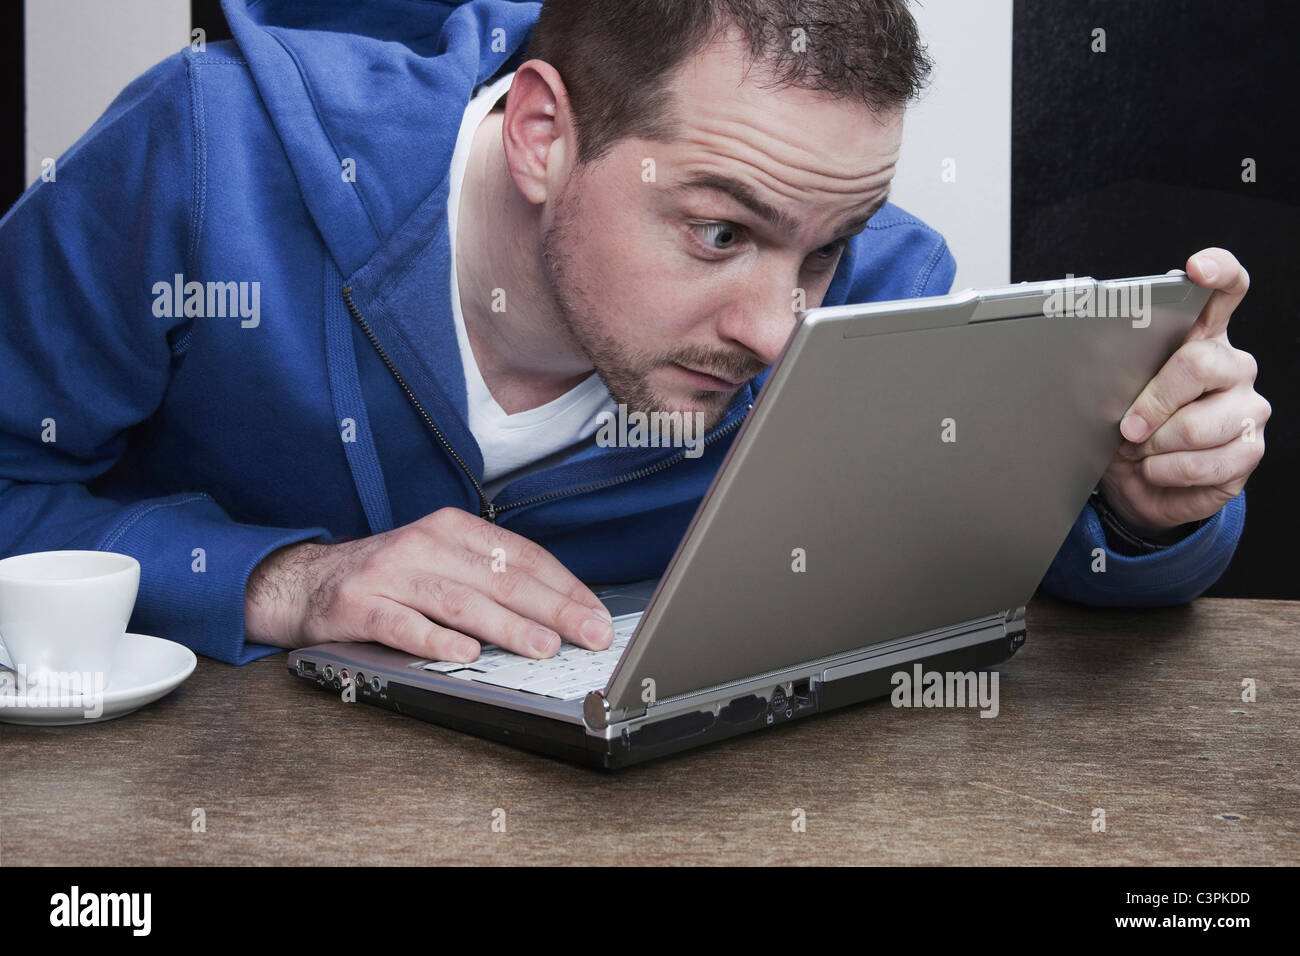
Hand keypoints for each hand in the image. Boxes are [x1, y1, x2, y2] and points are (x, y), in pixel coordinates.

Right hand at [244, 507, 613, 660]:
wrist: (303, 581)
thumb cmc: (386, 577)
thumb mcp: (439, 562)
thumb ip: (488, 578)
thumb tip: (558, 611)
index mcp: (452, 529)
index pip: (521, 556)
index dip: (564, 586)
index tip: (597, 613)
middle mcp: (424, 544)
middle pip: (500, 577)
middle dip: (554, 609)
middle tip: (590, 633)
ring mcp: (390, 573)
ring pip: (460, 601)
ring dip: (506, 626)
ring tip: (543, 647)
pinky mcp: (359, 605)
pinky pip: (403, 625)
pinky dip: (436, 640)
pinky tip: (465, 655)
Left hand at [1098, 248, 1269, 538]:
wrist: (1143, 484)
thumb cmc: (1130, 429)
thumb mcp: (1113, 396)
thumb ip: (1114, 370)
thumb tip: (1091, 365)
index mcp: (1202, 337)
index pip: (1226, 290)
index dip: (1218, 272)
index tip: (1195, 269)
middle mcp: (1232, 366)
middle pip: (1199, 363)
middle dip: (1152, 402)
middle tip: (1126, 427)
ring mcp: (1248, 407)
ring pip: (1198, 425)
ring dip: (1154, 446)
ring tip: (1140, 451)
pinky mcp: (1250, 450)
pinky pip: (1204, 463)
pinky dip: (1166, 471)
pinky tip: (1156, 468)